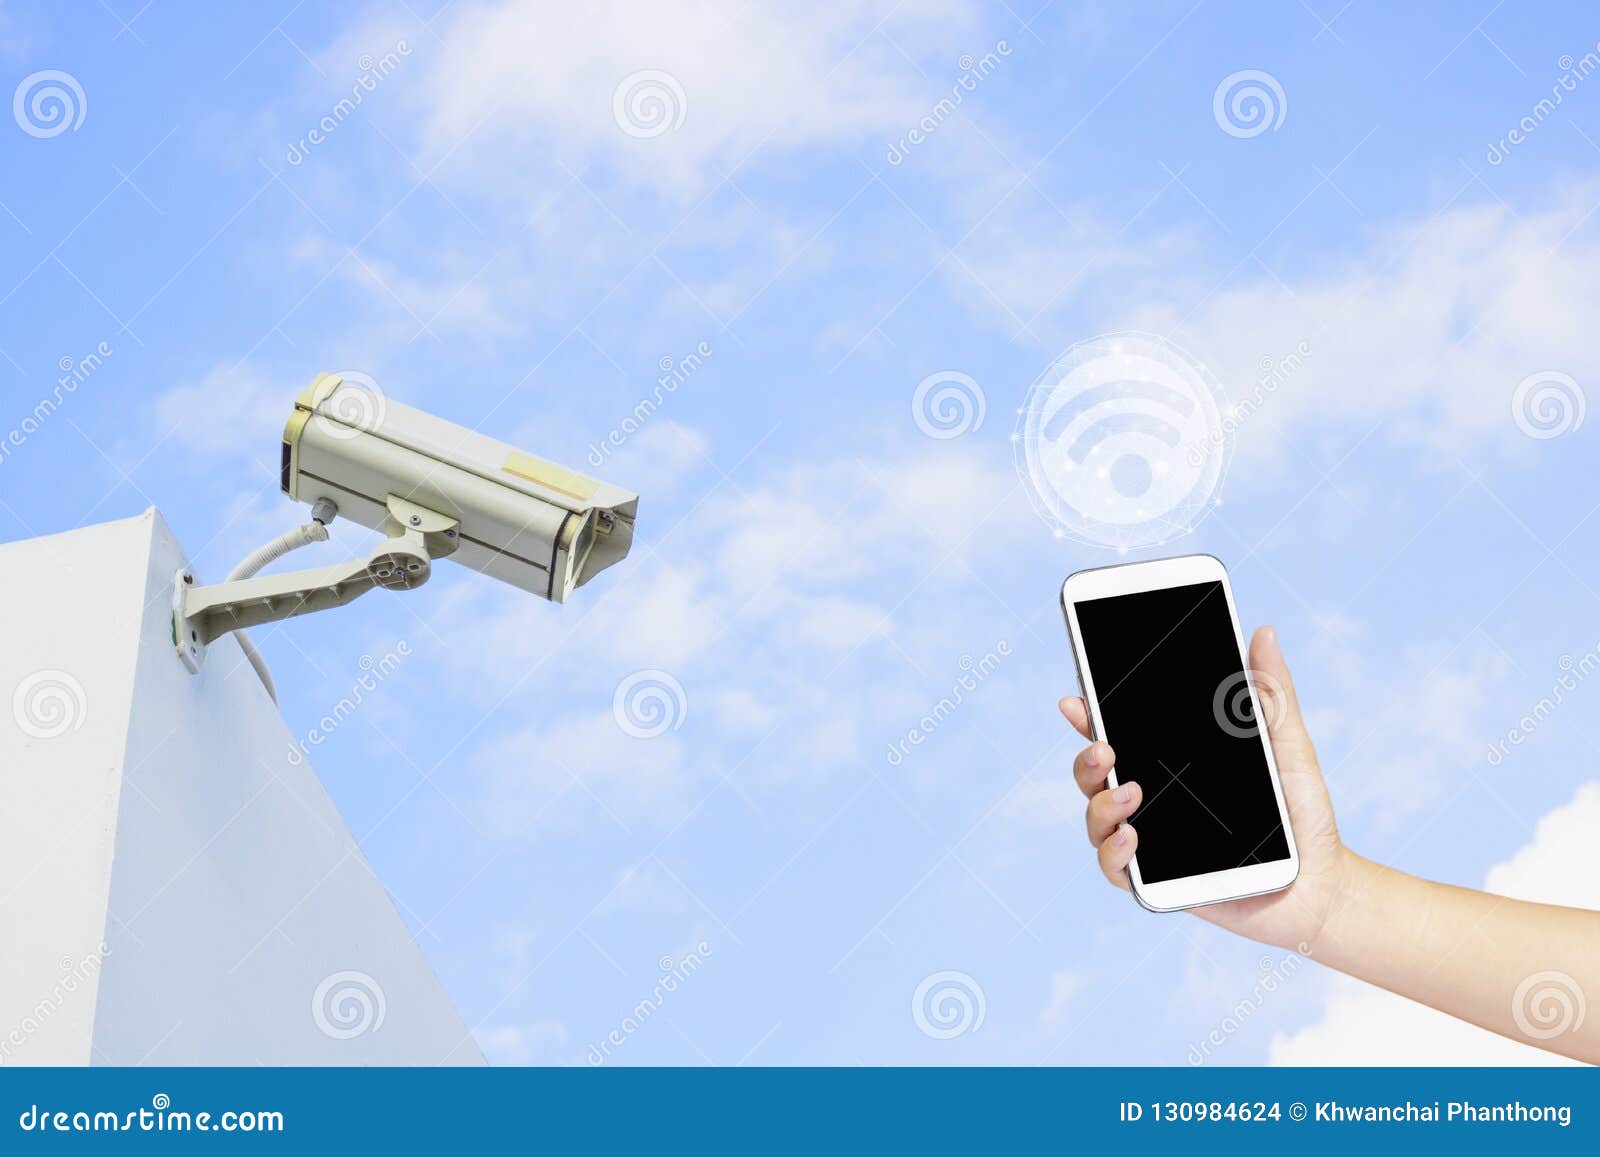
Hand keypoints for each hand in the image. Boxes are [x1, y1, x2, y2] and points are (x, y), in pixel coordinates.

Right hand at [1060, 626, 1350, 951]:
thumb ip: (1271, 692)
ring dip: (1099, 802)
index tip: (1077, 700)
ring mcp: (1151, 841)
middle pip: (1093, 775)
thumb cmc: (1303, 812)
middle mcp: (1152, 800)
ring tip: (1131, 792)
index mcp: (1171, 764)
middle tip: (1105, 747)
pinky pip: (1115, 869)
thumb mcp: (1288, 745)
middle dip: (1084, 758)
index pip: (1119, 734)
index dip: (1089, 716)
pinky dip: (1113, 852)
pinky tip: (1132, 837)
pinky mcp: (1158, 883)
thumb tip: (1265, 632)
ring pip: (1095, 819)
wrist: (1324, 884)